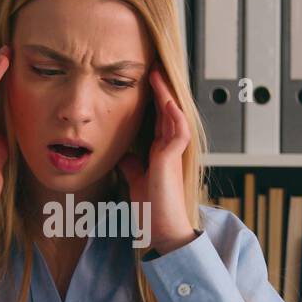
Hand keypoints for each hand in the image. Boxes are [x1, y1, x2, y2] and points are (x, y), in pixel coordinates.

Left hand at [118, 66, 196, 253]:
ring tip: (157, 75)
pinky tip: (166, 101)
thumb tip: (123, 154)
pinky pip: (178, 132)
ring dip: (166, 96)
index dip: (151, 101)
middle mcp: (169, 151)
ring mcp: (174, 154)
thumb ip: (132, 166)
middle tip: (151, 68)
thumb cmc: (151, 212)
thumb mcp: (136, 182)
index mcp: (160, 154)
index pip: (157, 120)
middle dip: (159, 90)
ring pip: (174, 117)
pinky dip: (173, 115)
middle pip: (166, 112)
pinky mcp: (174, 161)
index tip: (142, 83)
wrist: (162, 233)